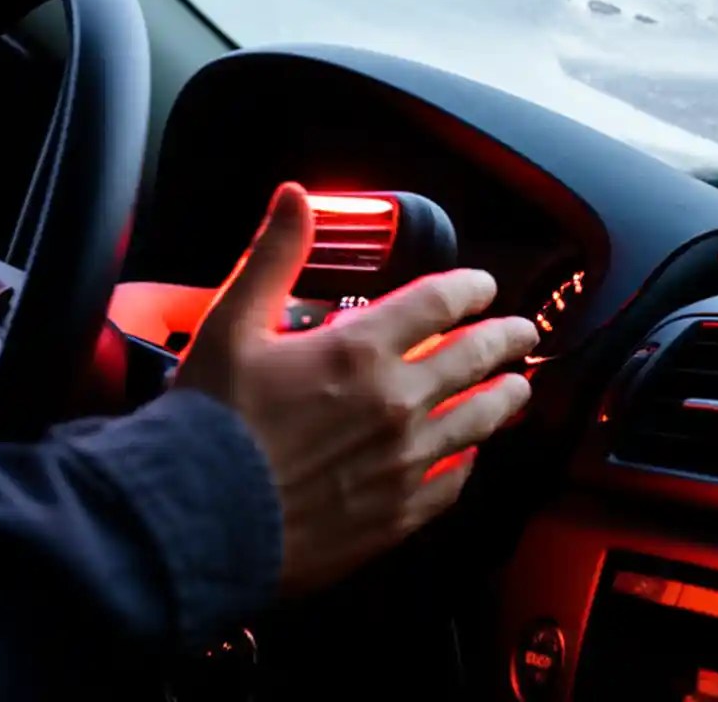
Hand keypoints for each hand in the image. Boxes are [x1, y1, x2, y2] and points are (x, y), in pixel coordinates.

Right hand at [176, 182, 538, 595]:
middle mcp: (397, 401)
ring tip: (517, 389)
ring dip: (504, 397)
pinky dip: (467, 461)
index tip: (481, 287)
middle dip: (505, 338)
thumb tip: (295, 197)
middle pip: (475, 358)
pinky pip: (453, 481)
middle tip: (521, 333)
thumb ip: (274, 255)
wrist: (196, 521)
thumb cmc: (210, 423)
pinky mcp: (399, 512)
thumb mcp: (231, 322)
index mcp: (360, 349)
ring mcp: (405, 461)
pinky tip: (468, 455)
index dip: (468, 288)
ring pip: (480, 420)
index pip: (439, 302)